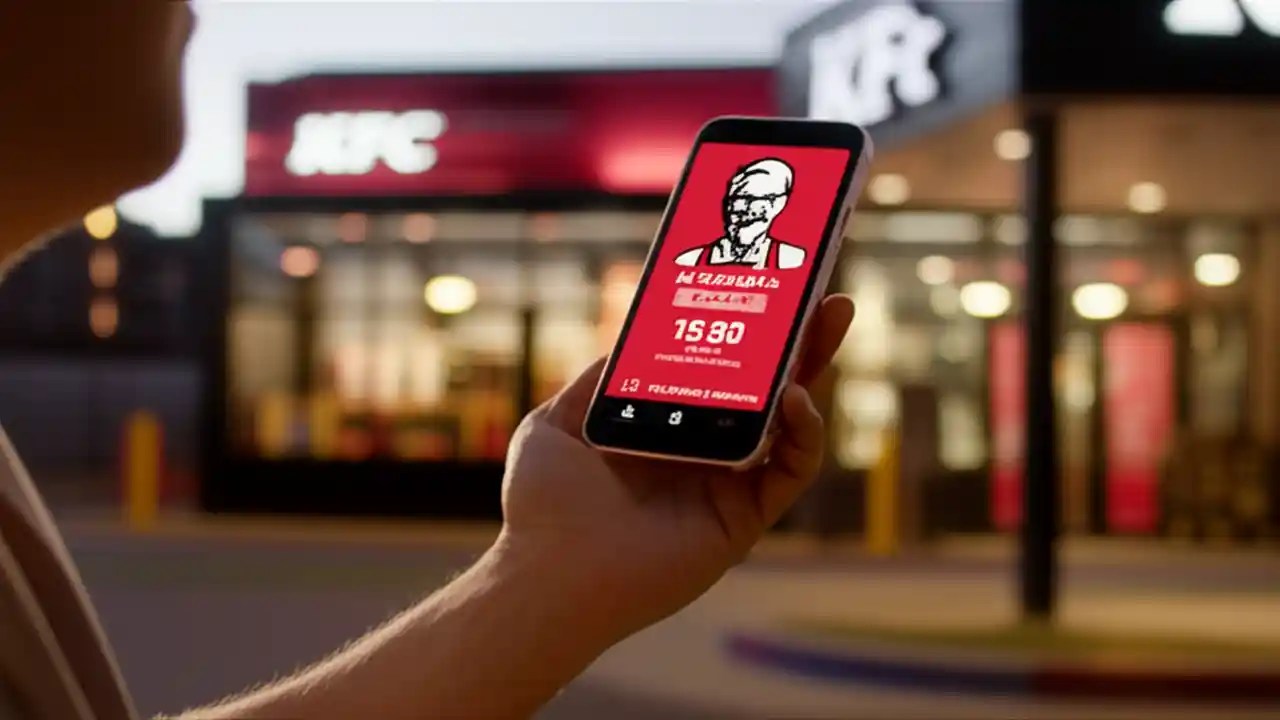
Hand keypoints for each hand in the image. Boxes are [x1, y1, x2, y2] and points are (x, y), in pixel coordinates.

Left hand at [495, 295, 854, 639]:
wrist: (549, 572)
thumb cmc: (543, 506)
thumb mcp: (555, 421)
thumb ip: (598, 380)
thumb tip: (636, 337)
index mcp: (664, 428)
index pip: (716, 371)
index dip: (742, 333)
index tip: (763, 290)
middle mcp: (702, 452)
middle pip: (766, 388)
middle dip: (800, 342)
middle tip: (826, 296)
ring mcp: (727, 484)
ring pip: (789, 422)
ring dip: (814, 371)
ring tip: (824, 324)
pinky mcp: (744, 518)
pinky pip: (791, 470)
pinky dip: (805, 433)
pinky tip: (795, 398)